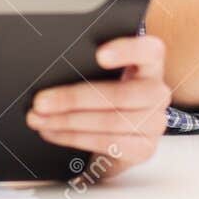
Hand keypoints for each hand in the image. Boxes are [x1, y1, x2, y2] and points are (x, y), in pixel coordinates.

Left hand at [25, 35, 169, 179]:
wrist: (120, 132)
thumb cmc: (107, 95)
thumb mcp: (103, 74)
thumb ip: (88, 66)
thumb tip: (51, 67)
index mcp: (150, 64)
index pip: (149, 50)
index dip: (126, 51)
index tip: (99, 55)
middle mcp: (158, 92)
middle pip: (119, 95)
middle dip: (73, 99)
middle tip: (41, 102)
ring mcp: (155, 122)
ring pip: (110, 122)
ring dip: (68, 122)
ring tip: (40, 119)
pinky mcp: (145, 148)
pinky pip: (108, 144)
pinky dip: (75, 138)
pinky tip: (55, 133)